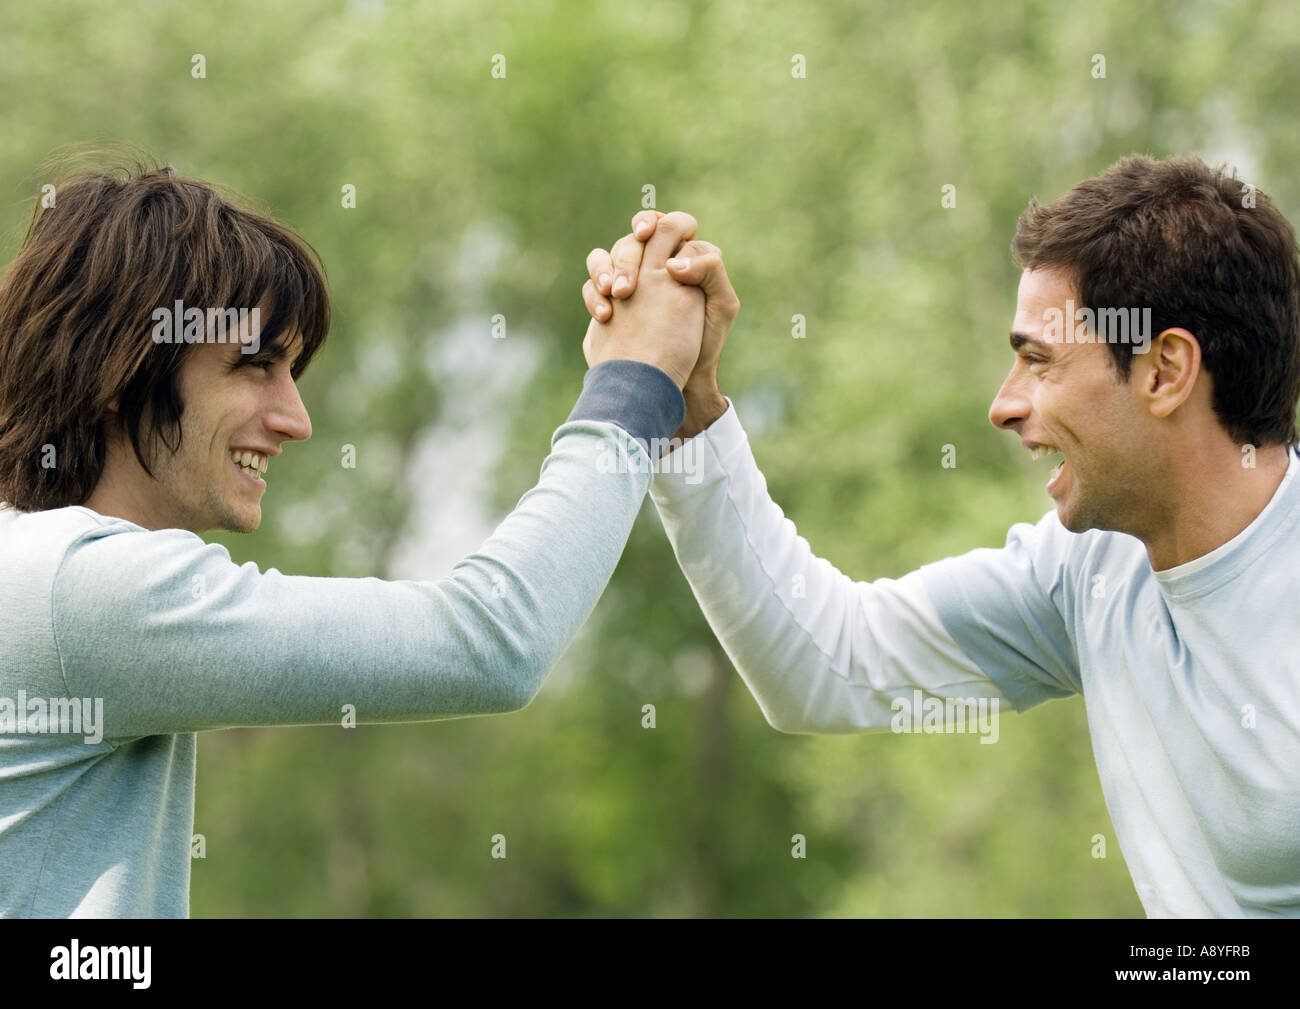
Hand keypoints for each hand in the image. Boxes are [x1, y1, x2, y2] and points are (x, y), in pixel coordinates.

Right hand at [580, 211, 704, 390]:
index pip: (669, 225)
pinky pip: (592, 285)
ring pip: (606, 257)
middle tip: (628, 283)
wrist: (674, 377)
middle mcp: (654, 266)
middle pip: (632, 240)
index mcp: (684, 260)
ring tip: (613, 293)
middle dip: (626, 256)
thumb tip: (672, 262)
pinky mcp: (608, 302)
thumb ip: (709, 269)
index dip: (656, 224)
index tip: (647, 237)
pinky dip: (594, 294)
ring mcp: (629, 284)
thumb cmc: (703, 343)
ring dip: (604, 269)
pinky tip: (606, 315)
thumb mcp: (721, 304)